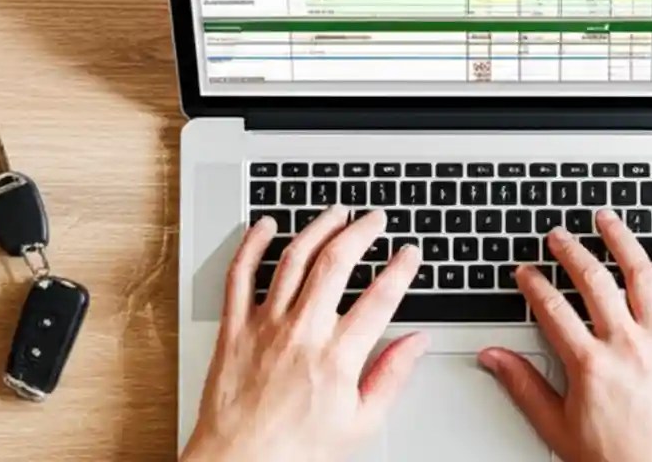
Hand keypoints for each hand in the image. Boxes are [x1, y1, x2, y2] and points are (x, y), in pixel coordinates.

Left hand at [182, 206, 426, 461]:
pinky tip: (265, 226)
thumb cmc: (295, 453)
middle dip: (362, 231)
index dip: (400, 268)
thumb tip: (417, 343)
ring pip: (294, 258)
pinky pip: (240, 275)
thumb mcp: (361, 424)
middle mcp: (302, 332)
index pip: (381, 297)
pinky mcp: (234, 328)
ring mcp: (265, 325)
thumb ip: (392, 376)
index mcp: (338, 357)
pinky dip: (252, 245)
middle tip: (375, 219)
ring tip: (336, 213)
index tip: (409, 253)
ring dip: (318, 227)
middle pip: (337, 262)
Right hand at [479, 210, 651, 461]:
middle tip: (559, 236)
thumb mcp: (557, 427)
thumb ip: (523, 386)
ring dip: (621, 241)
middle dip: (571, 252)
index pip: (552, 309)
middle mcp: (626, 345)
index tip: (526, 273)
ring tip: (607, 220)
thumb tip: (493, 358)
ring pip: (641, 276)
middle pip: (593, 282)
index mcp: (590, 364)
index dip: (534, 285)